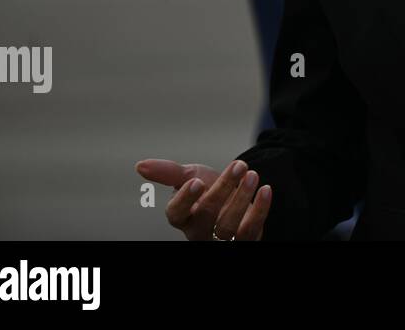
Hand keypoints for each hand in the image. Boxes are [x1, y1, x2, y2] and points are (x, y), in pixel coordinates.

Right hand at [136, 157, 271, 240]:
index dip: (184, 200)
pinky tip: (265, 190)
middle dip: (222, 189)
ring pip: (229, 226)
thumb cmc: (207, 189)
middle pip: (206, 216)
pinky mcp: (245, 240)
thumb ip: (167, 172)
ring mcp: (222, 239)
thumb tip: (139, 165)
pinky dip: (260, 210)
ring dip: (242, 198)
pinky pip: (251, 230)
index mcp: (182, 216)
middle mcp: (199, 231)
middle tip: (239, 165)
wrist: (235, 197)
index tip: (196, 181)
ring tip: (252, 174)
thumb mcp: (189, 177)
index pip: (175, 214)